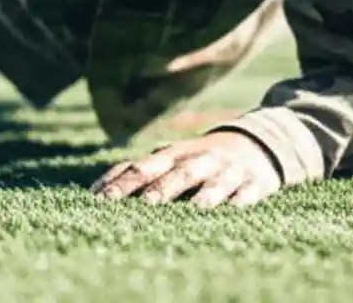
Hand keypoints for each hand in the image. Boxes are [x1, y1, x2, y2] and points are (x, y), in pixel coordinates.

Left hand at [91, 131, 281, 207]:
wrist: (258, 142)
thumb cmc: (199, 159)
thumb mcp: (171, 159)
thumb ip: (139, 173)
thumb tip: (95, 192)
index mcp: (172, 155)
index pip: (141, 166)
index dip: (121, 182)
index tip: (99, 200)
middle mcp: (197, 160)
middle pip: (176, 173)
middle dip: (161, 188)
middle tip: (144, 204)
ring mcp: (227, 170)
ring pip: (214, 182)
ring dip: (204, 194)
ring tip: (194, 209)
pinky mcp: (254, 182)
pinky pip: (248, 192)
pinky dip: (242, 199)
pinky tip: (236, 209)